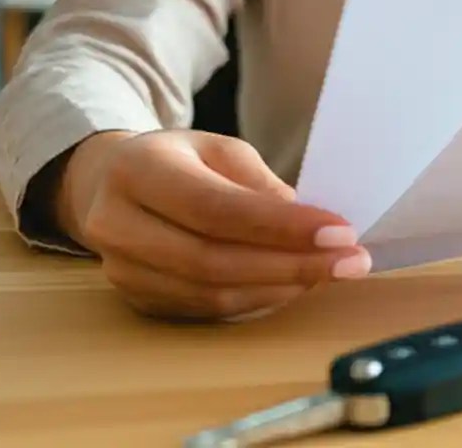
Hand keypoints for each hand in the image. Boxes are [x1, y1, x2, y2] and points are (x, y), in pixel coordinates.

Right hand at [57, 130, 369, 321]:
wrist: (112, 184)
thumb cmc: (179, 162)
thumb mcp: (220, 151)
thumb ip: (260, 186)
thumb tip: (310, 226)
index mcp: (137, 169)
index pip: (215, 207)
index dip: (281, 226)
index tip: (340, 231)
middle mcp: (116, 222)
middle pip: (212, 259)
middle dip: (291, 264)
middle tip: (350, 261)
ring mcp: (121, 269)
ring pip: (211, 294)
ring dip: (280, 288)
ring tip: (330, 272)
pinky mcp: (138, 299)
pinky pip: (206, 310)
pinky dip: (258, 301)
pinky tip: (295, 286)